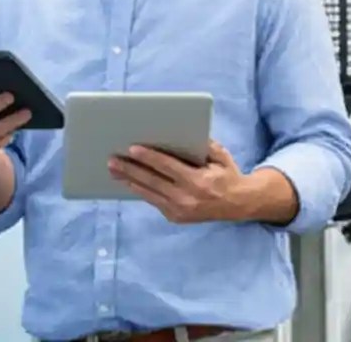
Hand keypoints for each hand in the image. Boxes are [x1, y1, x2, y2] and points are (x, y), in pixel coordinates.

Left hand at [108, 140, 245, 223]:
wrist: (238, 204)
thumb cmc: (227, 175)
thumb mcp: (221, 156)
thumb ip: (203, 145)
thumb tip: (180, 133)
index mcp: (198, 182)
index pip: (167, 167)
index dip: (149, 157)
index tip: (132, 149)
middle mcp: (186, 198)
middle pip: (152, 181)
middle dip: (130, 170)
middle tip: (112, 160)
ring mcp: (180, 211)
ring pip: (149, 194)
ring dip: (129, 181)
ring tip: (114, 171)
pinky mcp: (175, 218)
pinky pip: (154, 201)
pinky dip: (141, 191)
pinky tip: (130, 182)